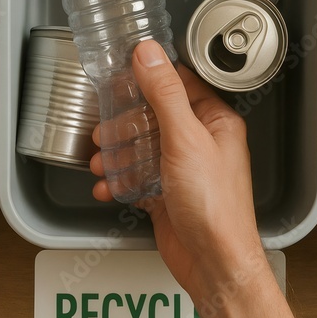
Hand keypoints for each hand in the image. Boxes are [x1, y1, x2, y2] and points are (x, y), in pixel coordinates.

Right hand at [90, 40, 265, 303]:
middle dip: (124, 124)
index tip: (122, 76)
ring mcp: (185, 171)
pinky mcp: (169, 197)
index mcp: (216, 123)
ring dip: (117, 154)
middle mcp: (202, 144)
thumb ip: (165, 94)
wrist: (215, 263)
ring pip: (144, 149)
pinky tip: (106, 187)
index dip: (150, 80)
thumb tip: (149, 54)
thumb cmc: (215, 207)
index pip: (181, 86)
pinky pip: (139, 180)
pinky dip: (119, 182)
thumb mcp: (185, 140)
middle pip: (156, 118)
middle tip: (103, 129)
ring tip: (99, 160)